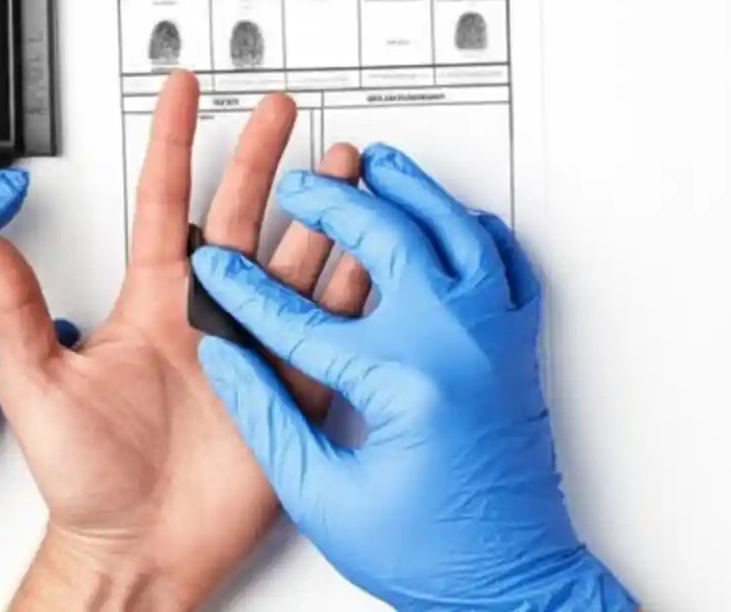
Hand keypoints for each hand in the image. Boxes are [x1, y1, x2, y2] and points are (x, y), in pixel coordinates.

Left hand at [0, 70, 370, 608]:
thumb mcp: (34, 387)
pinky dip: (351, 292)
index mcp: (148, 304)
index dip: (172, 141)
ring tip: (342, 166)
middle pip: (241, 216)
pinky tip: (369, 254)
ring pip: (292, 262)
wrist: (136, 549)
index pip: (163, 201)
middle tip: (281, 109)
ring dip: (318, 212)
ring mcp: (250, 351)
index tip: (180, 89)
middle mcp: (204, 317)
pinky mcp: (287, 393)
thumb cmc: (83, 479)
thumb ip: (18, 312)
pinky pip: (326, 332)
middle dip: (262, 157)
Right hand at [193, 145, 637, 609]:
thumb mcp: (322, 496)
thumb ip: (266, 418)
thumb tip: (227, 359)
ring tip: (377, 162)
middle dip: (330, 204)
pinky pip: (506, 265)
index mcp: (400, 381)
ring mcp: (494, 339)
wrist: (511, 582)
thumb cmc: (429, 554)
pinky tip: (455, 216)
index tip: (213, 267)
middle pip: (384, 240)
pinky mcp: (517, 349)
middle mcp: (455, 345)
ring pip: (454, 231)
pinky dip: (476, 230)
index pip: (298, 314)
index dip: (243, 288)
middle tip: (296, 182)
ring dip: (411, 190)